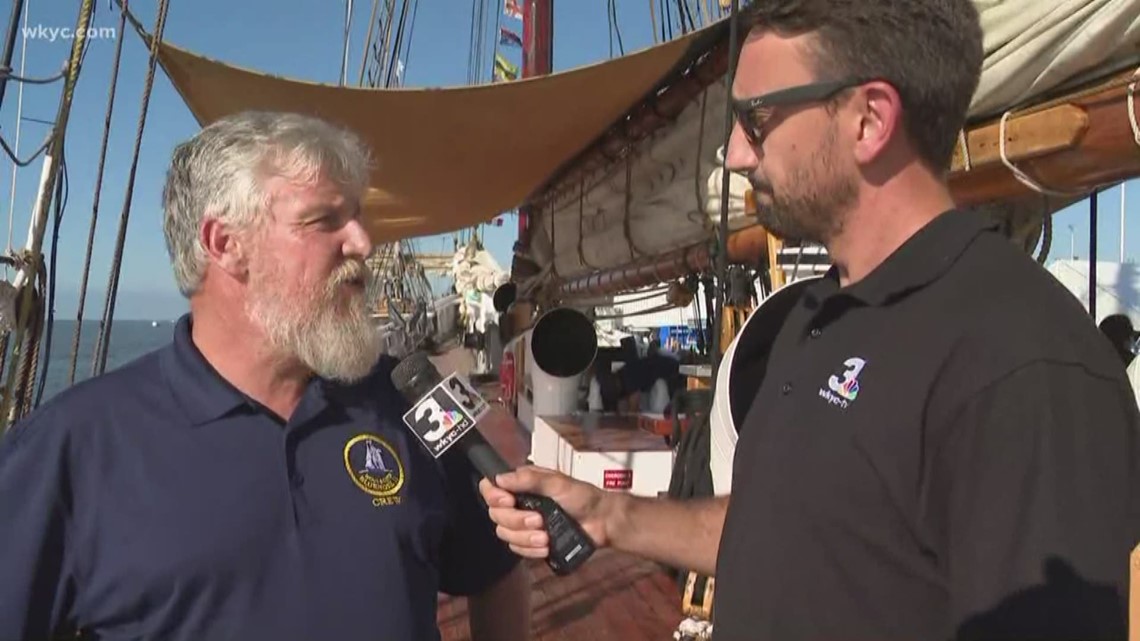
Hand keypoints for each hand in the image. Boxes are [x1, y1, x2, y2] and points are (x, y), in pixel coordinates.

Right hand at [479, 465, 613, 558]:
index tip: (508, 502)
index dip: (493, 496)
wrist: (601, 521)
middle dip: (516, 520)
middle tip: (539, 520)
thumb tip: (500, 478)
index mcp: (522, 485)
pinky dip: (530, 550)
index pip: (490, 489)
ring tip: (545, 537)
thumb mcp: (558, 483)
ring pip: (505, 534)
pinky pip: (517, 549)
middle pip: (495, 515)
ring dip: (524, 537)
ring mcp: (524, 525)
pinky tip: (546, 547)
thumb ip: (530, 479)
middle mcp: (518, 503)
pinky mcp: (531, 543)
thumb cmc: (582, 496)